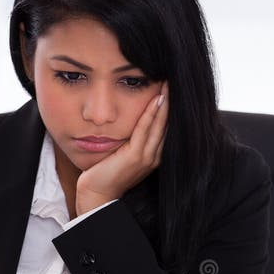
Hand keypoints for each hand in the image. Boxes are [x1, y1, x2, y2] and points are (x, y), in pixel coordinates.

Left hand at [75, 83, 167, 215]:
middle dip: (173, 101)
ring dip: (166, 103)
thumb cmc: (106, 173)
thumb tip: (132, 117)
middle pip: (168, 124)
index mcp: (154, 155)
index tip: (173, 87)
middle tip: (176, 79)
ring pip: (160, 125)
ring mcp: (147, 158)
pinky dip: (152, 114)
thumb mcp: (123, 152)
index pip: (167, 127)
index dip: (172, 107)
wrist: (97, 195)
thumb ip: (132, 138)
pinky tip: (157, 99)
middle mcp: (154, 156)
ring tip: (169, 83)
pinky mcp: (135, 157)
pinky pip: (145, 130)